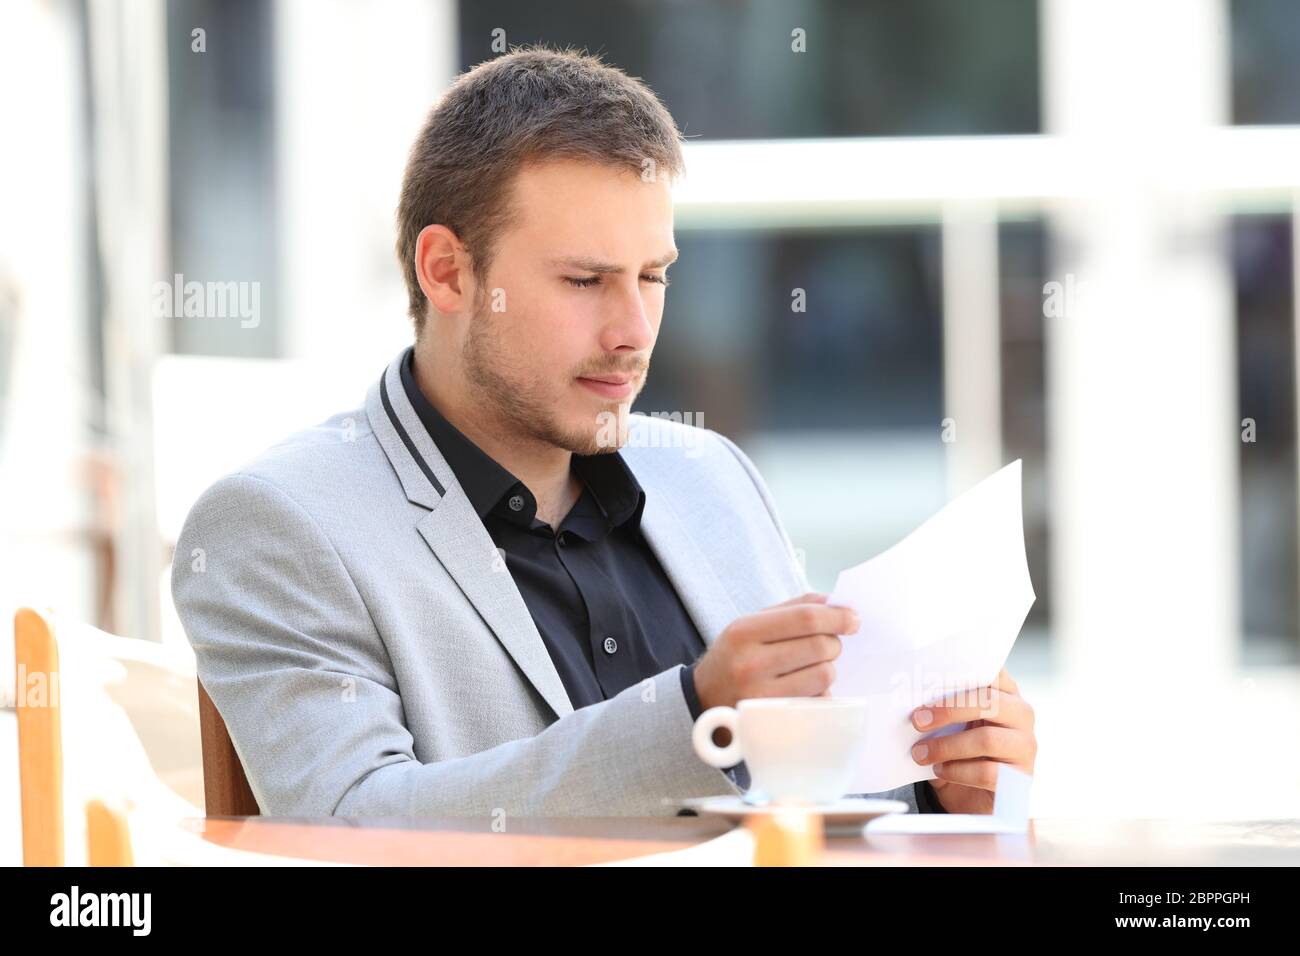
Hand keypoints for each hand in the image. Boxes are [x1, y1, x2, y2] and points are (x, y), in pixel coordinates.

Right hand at [692, 592, 857, 711]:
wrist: (703, 701)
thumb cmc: (735, 658)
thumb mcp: (750, 625)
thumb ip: (792, 609)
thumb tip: (835, 602)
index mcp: (744, 632)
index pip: (805, 618)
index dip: (836, 617)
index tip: (853, 619)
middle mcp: (750, 664)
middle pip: (820, 647)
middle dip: (834, 643)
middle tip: (828, 644)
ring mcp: (762, 697)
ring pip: (824, 675)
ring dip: (828, 668)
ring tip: (811, 667)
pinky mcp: (776, 721)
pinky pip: (820, 701)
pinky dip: (821, 692)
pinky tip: (804, 689)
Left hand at [909, 667, 1035, 813]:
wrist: (975, 798)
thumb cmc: (961, 751)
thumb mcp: (952, 726)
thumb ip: (943, 709)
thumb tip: (915, 703)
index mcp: (1005, 692)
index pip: (993, 671)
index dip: (967, 670)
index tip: (935, 675)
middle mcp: (1021, 714)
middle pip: (990, 702)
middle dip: (948, 710)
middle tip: (917, 720)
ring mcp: (1025, 746)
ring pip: (987, 739)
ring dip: (946, 746)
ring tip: (920, 754)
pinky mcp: (1021, 778)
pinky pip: (987, 772)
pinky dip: (957, 771)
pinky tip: (940, 770)